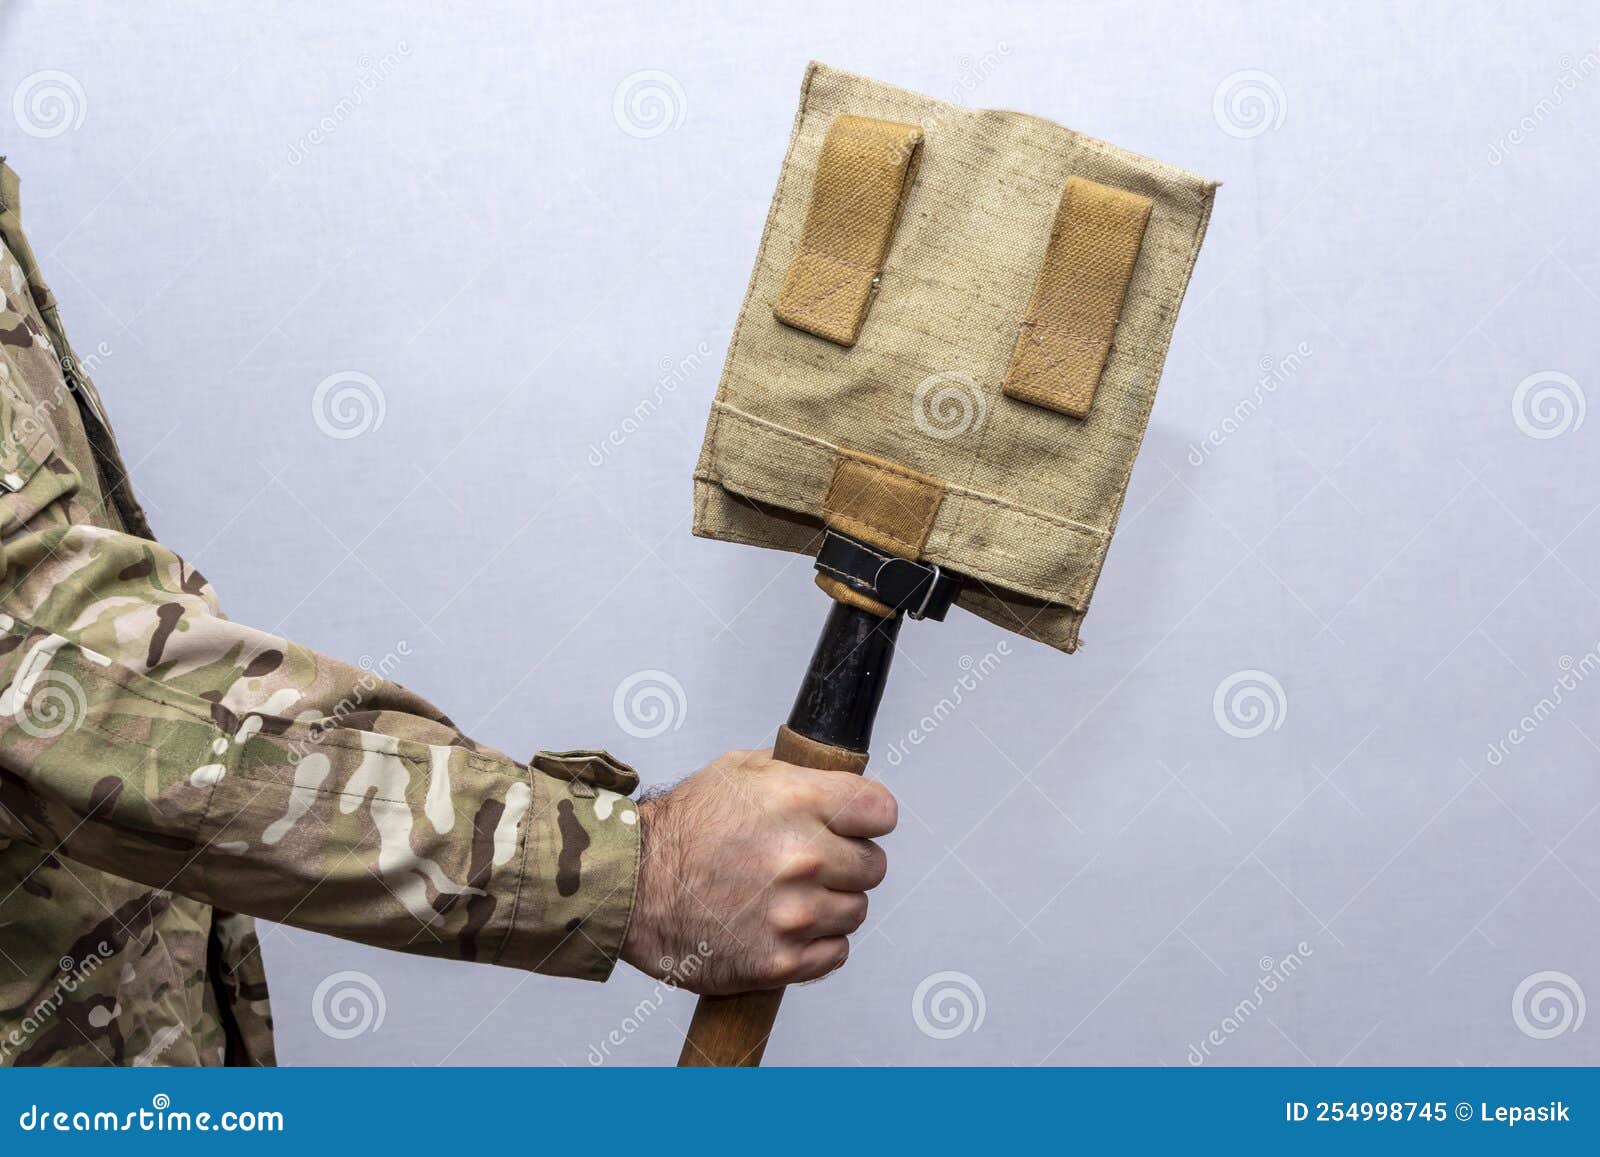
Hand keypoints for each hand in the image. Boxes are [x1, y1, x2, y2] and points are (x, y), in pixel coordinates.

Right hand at [619, 748, 896, 994]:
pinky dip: (817, 944)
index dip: (869, 818)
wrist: (630, 888)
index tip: (855, 825)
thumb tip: (837, 778)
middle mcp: (803, 857)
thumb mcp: (737, 771)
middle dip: (848, 862)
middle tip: (810, 863)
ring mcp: (794, 914)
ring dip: (831, 904)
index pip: (882, 811)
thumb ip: (796, 774)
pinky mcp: (781, 962)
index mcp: (799, 802)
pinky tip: (784, 927)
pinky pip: (835, 953)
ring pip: (855, 910)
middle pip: (874, 865)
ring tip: (788, 896)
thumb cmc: (680, 829)